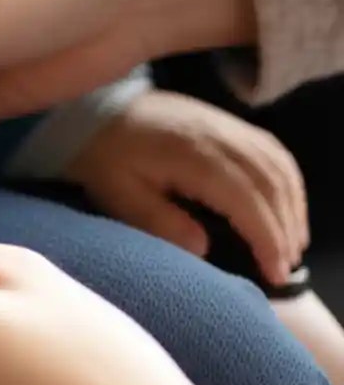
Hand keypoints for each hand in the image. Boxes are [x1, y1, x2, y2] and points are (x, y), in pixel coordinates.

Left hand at [68, 91, 307, 284]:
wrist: (93, 111)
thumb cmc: (102, 157)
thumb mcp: (117, 194)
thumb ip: (158, 221)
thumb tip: (202, 249)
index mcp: (192, 155)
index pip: (246, 199)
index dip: (266, 238)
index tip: (274, 273)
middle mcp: (219, 136)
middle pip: (271, 183)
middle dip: (285, 230)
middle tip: (284, 268)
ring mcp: (225, 125)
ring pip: (278, 166)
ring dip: (292, 207)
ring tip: (290, 245)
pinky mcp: (226, 122)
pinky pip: (272, 150)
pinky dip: (286, 181)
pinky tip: (285, 206)